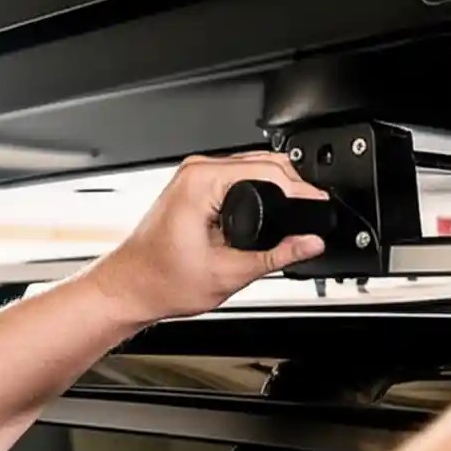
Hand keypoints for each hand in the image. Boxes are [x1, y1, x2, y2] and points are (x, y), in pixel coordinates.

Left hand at [87, 152, 327, 323]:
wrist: (132, 288)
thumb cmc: (161, 281)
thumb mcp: (230, 273)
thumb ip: (278, 256)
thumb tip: (310, 243)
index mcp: (202, 182)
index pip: (269, 170)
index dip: (300, 191)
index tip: (318, 207)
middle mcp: (196, 170)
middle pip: (263, 162)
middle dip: (291, 189)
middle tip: (309, 219)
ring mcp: (194, 174)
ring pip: (251, 167)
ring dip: (275, 189)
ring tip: (289, 218)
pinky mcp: (195, 184)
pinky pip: (236, 176)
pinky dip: (257, 190)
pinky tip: (265, 214)